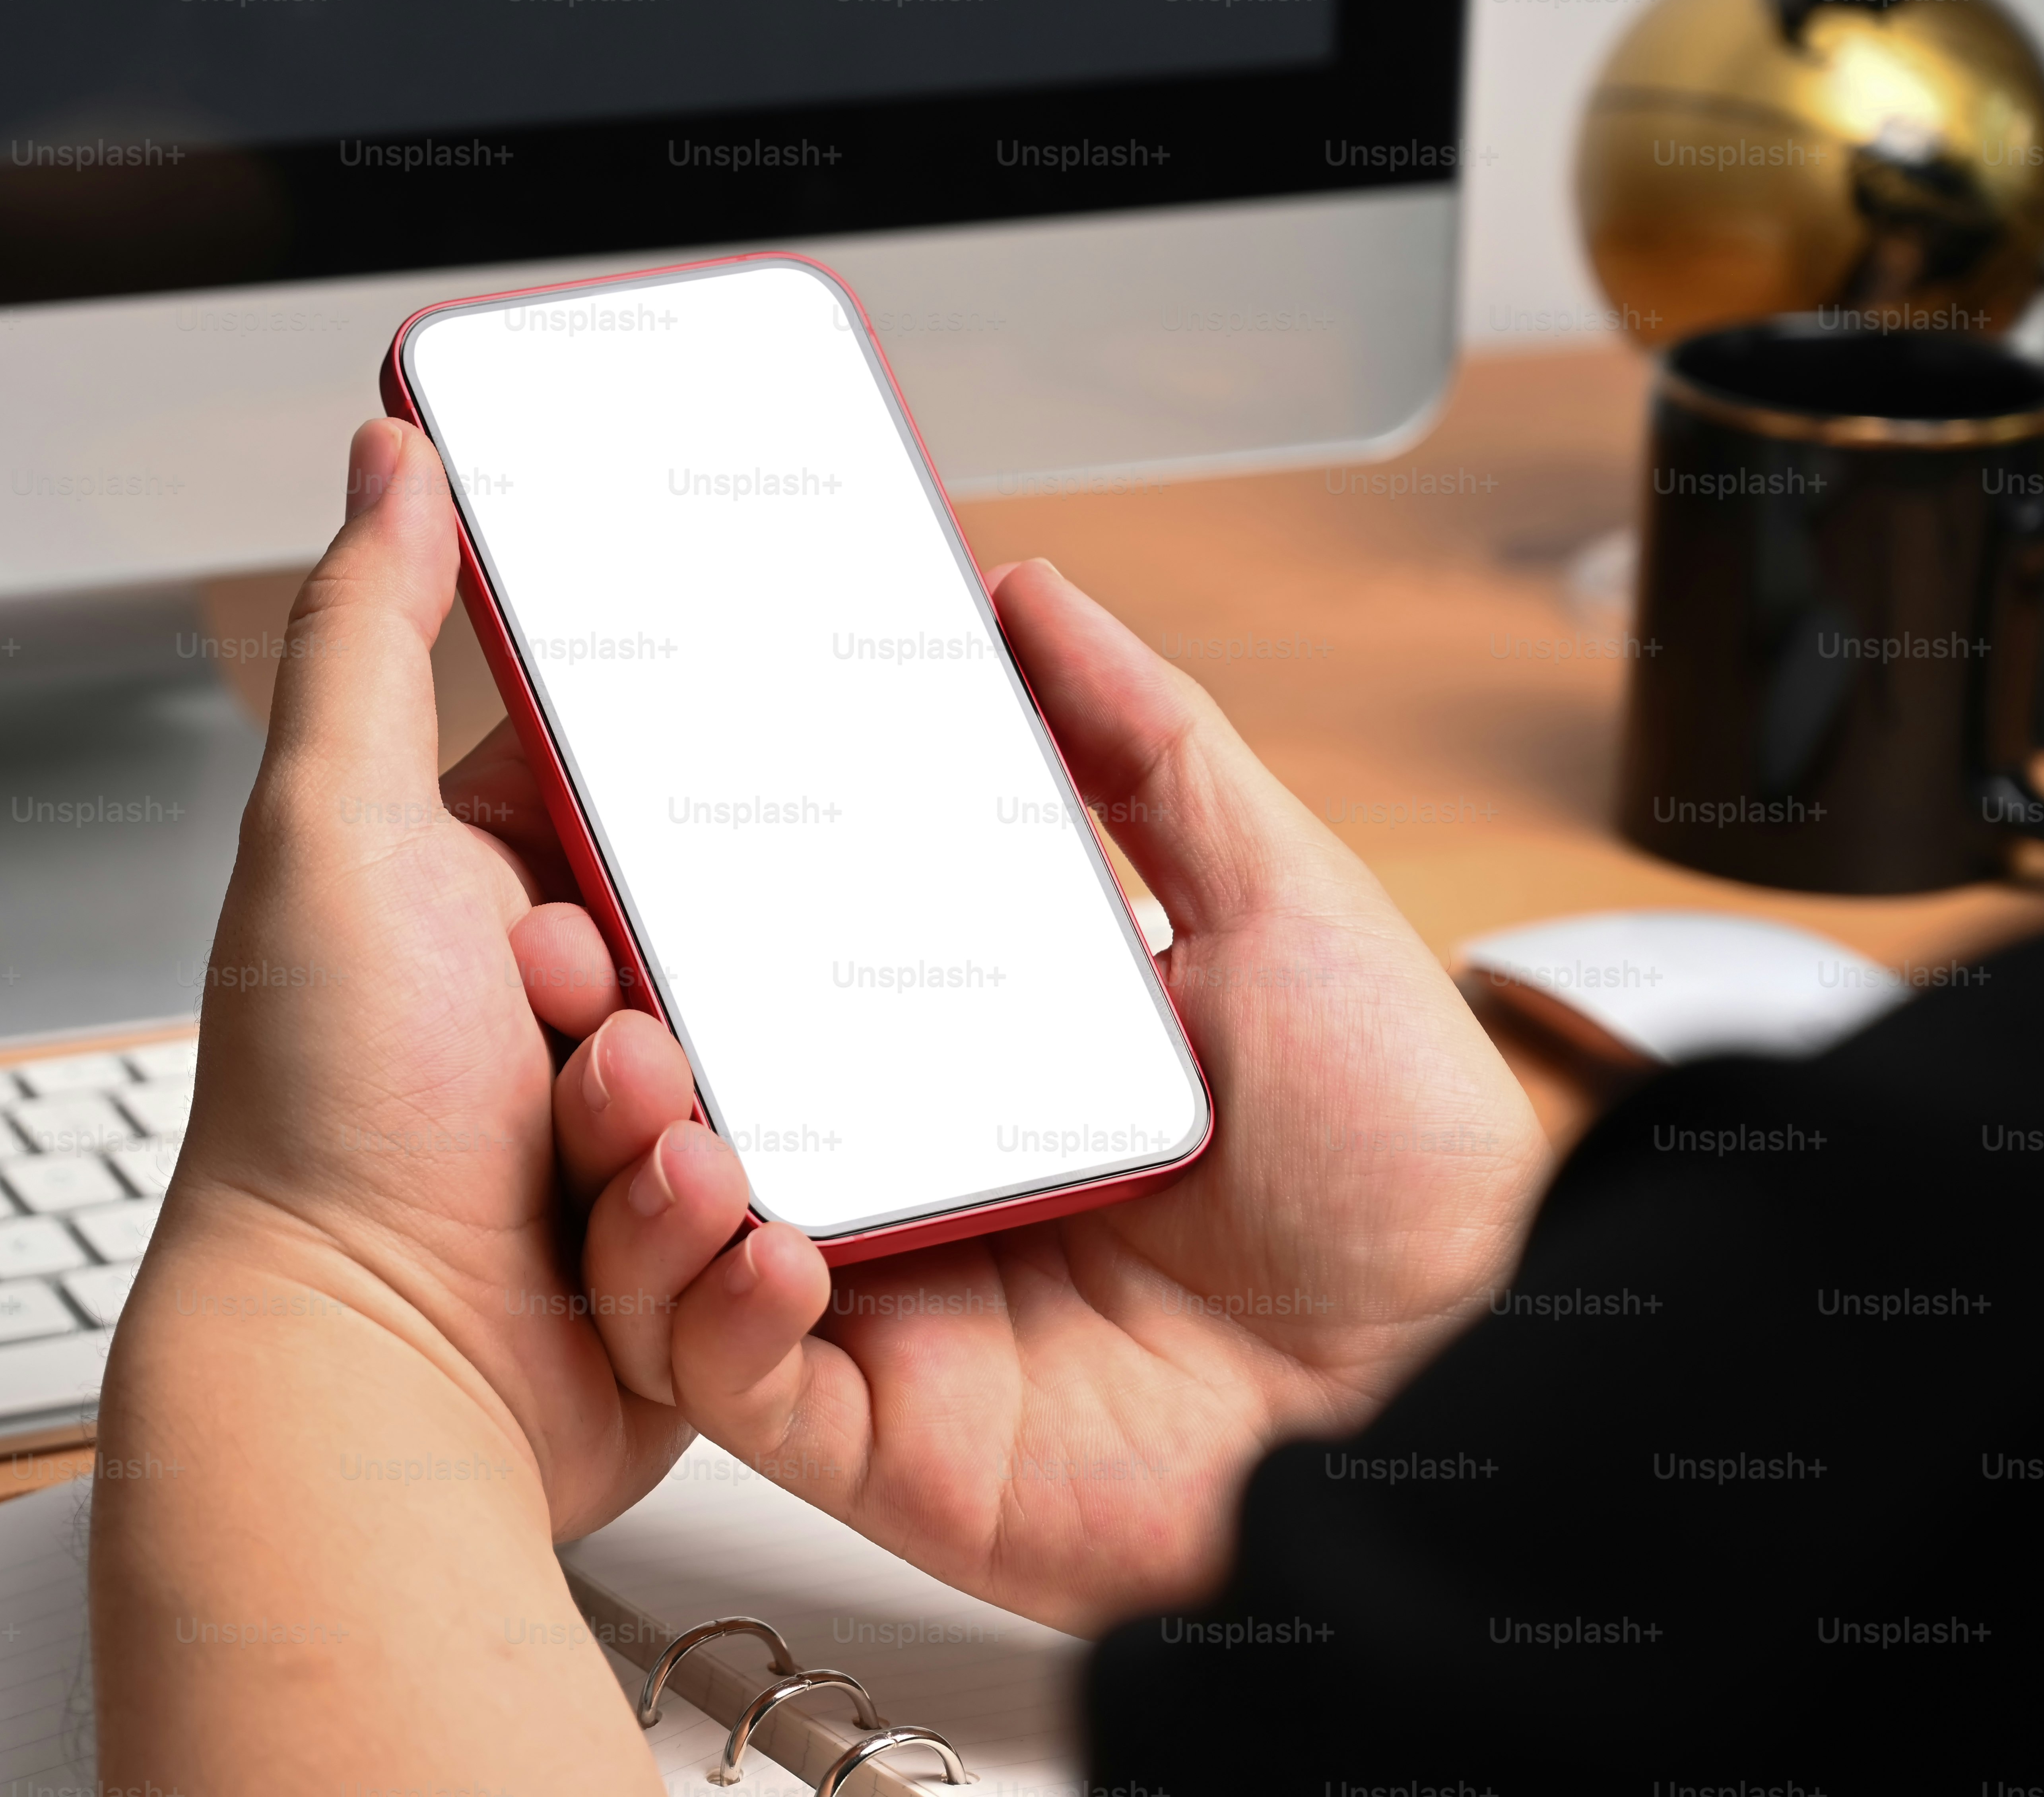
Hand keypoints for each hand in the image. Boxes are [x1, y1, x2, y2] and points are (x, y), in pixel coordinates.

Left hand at [93, 418, 690, 1795]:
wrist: (373, 1378)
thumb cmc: (323, 1119)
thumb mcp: (334, 827)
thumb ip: (369, 633)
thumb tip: (388, 457)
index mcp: (480, 887)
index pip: (630, 789)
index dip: (681, 784)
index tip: (730, 789)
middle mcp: (554, 1004)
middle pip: (725, 930)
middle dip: (683, 988)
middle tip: (609, 1029)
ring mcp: (626, 1132)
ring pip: (764, 1070)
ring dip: (695, 1112)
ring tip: (621, 1152)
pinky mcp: (688, 1249)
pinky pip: (770, 1201)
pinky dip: (714, 1227)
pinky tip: (644, 1239)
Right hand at [560, 558, 1549, 1635]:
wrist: (1479, 1371)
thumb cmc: (1402, 1160)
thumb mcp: (1278, 902)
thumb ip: (1145, 748)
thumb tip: (1027, 598)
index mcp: (952, 1065)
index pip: (750, 989)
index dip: (652, 928)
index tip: (594, 850)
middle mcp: (896, 1188)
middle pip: (678, 1117)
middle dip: (594, 1042)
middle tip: (564, 962)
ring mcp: (884, 1319)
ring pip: (666, 1253)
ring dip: (626, 1170)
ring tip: (647, 1087)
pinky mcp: (891, 1445)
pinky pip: (740, 1386)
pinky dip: (712, 1311)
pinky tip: (754, 1241)